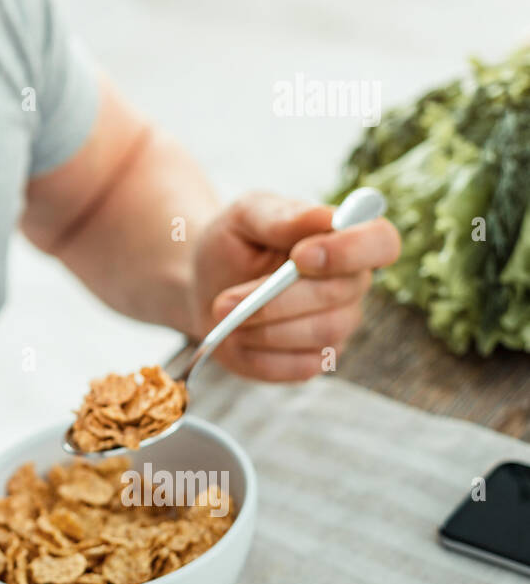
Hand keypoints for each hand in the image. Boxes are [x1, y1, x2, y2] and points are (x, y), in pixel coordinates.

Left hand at [188, 192, 400, 381]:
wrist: (201, 285)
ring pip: (323, 333)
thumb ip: (283, 216)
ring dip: (266, 328)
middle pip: (340, 295)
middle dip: (278, 299)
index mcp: (343, 237)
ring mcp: (339, 324)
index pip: (381, 241)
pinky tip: (235, 337)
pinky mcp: (316, 359)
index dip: (351, 251)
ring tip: (224, 314)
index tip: (299, 256)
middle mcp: (352, 283)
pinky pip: (301, 366)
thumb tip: (326, 217)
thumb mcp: (244, 217)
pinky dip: (259, 354)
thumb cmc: (232, 243)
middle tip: (225, 301)